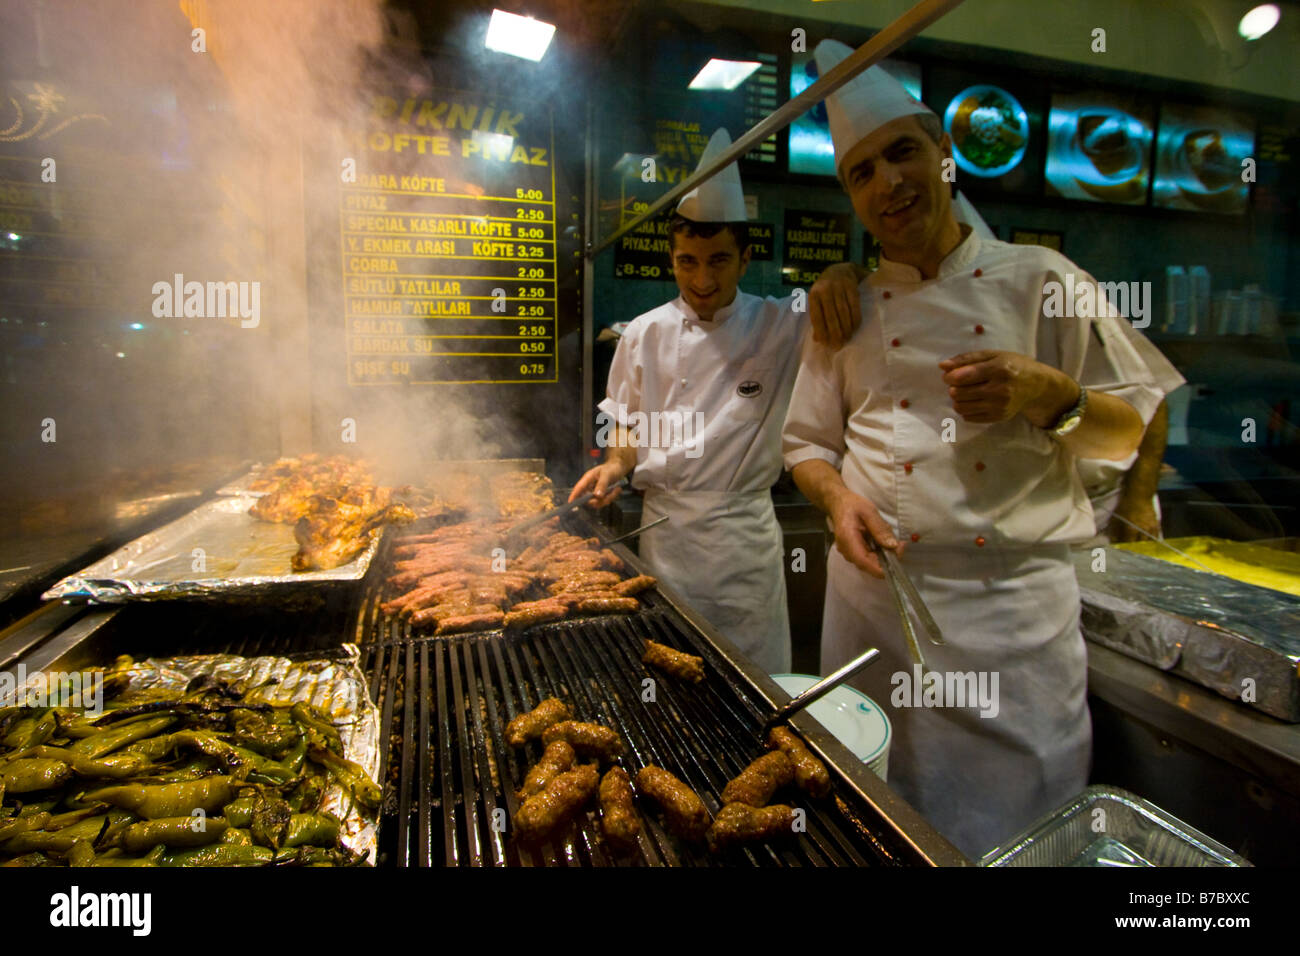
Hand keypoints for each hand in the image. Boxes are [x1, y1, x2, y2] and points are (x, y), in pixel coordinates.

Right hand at [569, 462, 626, 506]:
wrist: (619, 468)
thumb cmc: (611, 468)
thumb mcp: (607, 474)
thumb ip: (602, 484)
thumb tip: (597, 496)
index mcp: (588, 478)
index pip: (578, 488)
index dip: (574, 495)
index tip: (570, 502)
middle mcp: (590, 486)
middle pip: (588, 499)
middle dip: (599, 500)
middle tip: (609, 495)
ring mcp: (595, 492)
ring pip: (597, 502)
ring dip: (608, 498)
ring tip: (616, 489)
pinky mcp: (601, 496)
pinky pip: (604, 502)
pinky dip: (611, 497)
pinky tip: (617, 489)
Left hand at [809, 263, 865, 349]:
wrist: (841, 269)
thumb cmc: (827, 289)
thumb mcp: (818, 300)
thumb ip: (817, 317)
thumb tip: (817, 339)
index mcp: (814, 295)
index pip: (817, 317)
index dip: (821, 331)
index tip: (826, 344)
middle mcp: (825, 290)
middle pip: (831, 316)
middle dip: (835, 333)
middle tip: (839, 346)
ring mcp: (839, 287)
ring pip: (843, 312)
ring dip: (846, 328)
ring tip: (847, 339)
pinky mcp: (851, 286)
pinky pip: (854, 306)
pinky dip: (855, 319)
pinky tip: (855, 328)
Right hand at [827, 488, 901, 578]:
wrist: (838, 503)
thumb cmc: (852, 505)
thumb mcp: (869, 511)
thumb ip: (880, 529)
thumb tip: (892, 546)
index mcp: (847, 539)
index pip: (863, 562)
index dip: (881, 567)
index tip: (897, 558)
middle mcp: (846, 550)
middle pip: (868, 565)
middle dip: (887, 560)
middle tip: (901, 545)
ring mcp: (848, 553)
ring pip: (870, 563)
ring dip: (884, 556)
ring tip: (895, 543)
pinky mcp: (852, 552)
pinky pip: (868, 558)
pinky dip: (879, 553)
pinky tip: (885, 542)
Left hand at [939, 350, 1073, 426]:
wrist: (1036, 385)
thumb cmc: (1012, 366)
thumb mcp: (993, 355)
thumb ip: (967, 359)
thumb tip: (942, 366)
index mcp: (999, 369)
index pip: (963, 377)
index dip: (950, 377)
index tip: (949, 375)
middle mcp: (1000, 390)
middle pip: (958, 393)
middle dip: (953, 388)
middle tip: (959, 383)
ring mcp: (999, 406)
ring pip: (961, 407)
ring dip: (958, 399)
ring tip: (966, 392)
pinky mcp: (998, 417)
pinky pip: (968, 417)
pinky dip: (966, 409)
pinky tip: (975, 400)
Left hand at [1108, 496, 1159, 542]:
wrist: (1139, 496)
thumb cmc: (1125, 506)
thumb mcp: (1116, 518)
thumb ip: (1115, 530)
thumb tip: (1114, 540)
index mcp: (1131, 529)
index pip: (1129, 543)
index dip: (1126, 546)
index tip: (1124, 547)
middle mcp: (1143, 530)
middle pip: (1139, 544)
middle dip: (1135, 546)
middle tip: (1132, 547)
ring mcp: (1151, 528)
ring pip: (1148, 541)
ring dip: (1144, 544)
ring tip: (1140, 545)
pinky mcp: (1156, 524)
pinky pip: (1156, 536)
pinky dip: (1152, 540)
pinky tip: (1148, 541)